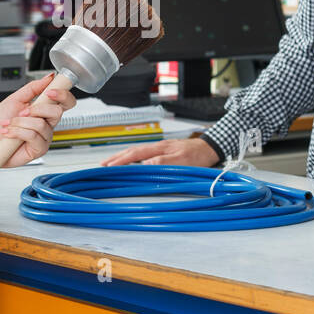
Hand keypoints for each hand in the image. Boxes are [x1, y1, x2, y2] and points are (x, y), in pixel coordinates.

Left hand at [0, 74, 77, 171]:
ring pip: (41, 124)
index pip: (65, 102)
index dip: (63, 95)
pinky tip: (10, 134)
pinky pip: (33, 136)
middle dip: (37, 109)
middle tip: (22, 111)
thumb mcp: (14, 99)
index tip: (50, 91)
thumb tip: (48, 78)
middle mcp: (46, 123)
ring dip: (20, 122)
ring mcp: (44, 137)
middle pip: (58, 112)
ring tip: (10, 124)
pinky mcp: (39, 149)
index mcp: (43, 110)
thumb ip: (33, 88)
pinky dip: (18, 132)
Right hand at [100, 137, 220, 167]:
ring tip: (112, 163)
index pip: (135, 154)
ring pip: (137, 151)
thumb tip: (144, 164)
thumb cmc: (198, 155)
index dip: (120, 161)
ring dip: (123, 157)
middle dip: (116, 158)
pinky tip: (131, 161)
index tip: (109, 167)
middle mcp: (157, 146)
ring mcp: (160, 148)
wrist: (210, 147)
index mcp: (159, 148)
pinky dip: (133, 157)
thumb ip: (163, 162)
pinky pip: (143, 153)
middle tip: (103, 165)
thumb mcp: (182, 161)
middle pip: (132, 151)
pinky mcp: (164, 150)